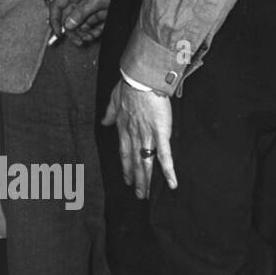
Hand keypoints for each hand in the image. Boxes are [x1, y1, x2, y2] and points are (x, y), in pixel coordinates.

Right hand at [42, 0, 117, 44]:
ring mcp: (85, 5)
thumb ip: (80, 11)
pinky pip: (88, 24)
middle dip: (72, 31)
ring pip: (77, 23)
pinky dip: (91, 31)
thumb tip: (67, 25)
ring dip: (81, 33)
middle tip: (79, 40)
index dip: (55, 19)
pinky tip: (95, 34)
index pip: (56, 5)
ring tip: (89, 38)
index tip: (59, 33)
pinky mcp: (94, 12)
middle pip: (66, 17)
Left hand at [101, 81, 177, 199]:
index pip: (123, 153)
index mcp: (123, 128)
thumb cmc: (128, 87)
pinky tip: (171, 183)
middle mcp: (133, 136)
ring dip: (147, 180)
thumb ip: (109, 113)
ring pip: (146, 163)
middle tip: (139, 195)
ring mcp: (147, 136)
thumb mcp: (113, 100)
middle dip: (137, 179)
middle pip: (134, 162)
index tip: (127, 179)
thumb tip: (103, 122)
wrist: (140, 79)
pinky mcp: (160, 133)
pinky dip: (167, 170)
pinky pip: (164, 155)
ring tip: (149, 194)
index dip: (126, 167)